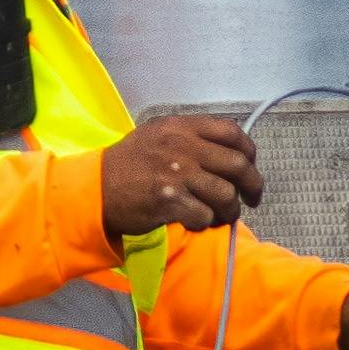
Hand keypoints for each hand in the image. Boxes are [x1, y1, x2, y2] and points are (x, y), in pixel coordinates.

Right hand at [100, 114, 261, 238]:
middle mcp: (183, 145)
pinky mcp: (170, 201)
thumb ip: (189, 137)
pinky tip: (199, 222)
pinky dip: (206, 223)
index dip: (249, 151)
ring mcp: (177, 173)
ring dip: (230, 210)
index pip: (231, 132)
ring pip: (226, 194)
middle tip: (252, 199)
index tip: (251, 166)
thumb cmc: (125, 164)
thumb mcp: (155, 135)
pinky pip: (205, 215)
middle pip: (238, 165)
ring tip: (222, 215)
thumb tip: (225, 152)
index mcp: (181, 126)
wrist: (95, 190)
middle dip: (252, 185)